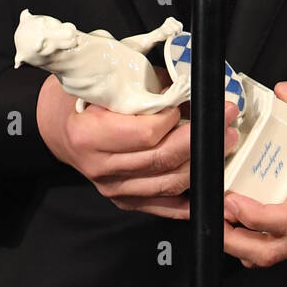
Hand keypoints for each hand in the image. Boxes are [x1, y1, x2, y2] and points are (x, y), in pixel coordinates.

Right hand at [36, 69, 240, 219]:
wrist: (59, 127)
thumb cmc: (85, 97)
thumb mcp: (107, 81)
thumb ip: (147, 87)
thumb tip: (189, 89)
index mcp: (89, 135)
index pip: (145, 133)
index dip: (174, 119)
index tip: (192, 102)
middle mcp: (101, 168)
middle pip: (161, 160)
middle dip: (200, 140)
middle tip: (227, 121)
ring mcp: (114, 190)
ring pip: (168, 183)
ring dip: (202, 164)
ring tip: (227, 143)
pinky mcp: (127, 201)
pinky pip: (164, 205)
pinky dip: (191, 199)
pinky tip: (213, 189)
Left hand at [222, 78, 286, 267]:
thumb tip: (284, 92)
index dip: (256, 216)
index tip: (230, 201)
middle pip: (274, 249)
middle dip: (236, 239)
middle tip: (209, 215)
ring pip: (273, 255)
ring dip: (239, 244)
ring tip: (214, 219)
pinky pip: (279, 250)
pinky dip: (252, 243)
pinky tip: (234, 223)